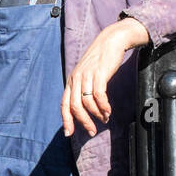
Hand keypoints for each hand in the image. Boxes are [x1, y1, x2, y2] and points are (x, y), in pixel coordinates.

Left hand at [62, 18, 148, 136]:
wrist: (111, 41)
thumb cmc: (100, 60)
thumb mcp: (87, 74)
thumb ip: (83, 89)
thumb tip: (84, 109)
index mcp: (71, 81)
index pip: (64, 104)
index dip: (66, 120)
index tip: (69, 134)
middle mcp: (76, 79)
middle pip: (75, 106)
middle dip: (83, 122)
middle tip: (92, 131)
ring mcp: (87, 76)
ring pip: (87, 102)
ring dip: (96, 114)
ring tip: (104, 118)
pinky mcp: (99, 73)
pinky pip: (99, 95)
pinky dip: (103, 106)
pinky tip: (108, 111)